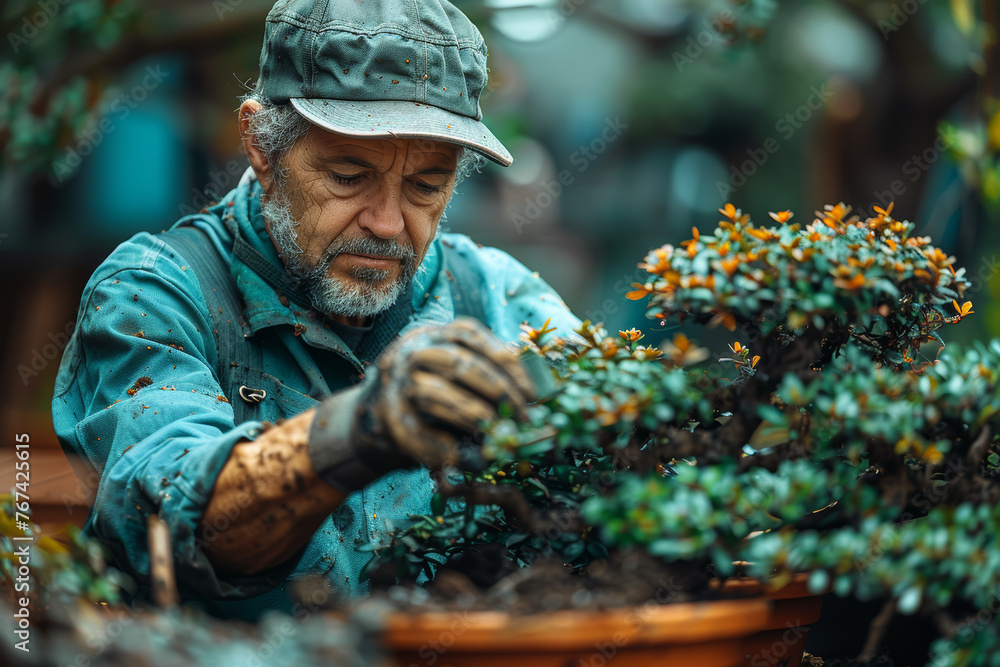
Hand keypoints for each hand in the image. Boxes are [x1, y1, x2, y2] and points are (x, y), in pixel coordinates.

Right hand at [362, 317, 536, 468]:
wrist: (382, 412)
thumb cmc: (437, 388)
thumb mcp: (460, 370)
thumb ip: (492, 373)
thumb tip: (536, 391)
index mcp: (435, 334)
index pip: (472, 336)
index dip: (506, 362)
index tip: (533, 391)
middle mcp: (413, 352)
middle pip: (458, 363)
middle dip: (497, 391)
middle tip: (523, 416)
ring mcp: (397, 384)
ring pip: (435, 395)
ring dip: (473, 415)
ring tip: (499, 433)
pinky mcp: (390, 418)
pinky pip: (417, 433)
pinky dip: (444, 447)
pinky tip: (466, 457)